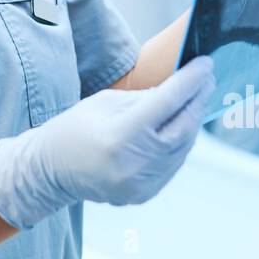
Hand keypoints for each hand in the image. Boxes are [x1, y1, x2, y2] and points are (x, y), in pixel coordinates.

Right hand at [0, 57, 215, 229]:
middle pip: (182, 127)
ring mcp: (140, 184)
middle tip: (207, 79)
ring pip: (182, 148)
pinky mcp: (144, 194)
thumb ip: (145, 98)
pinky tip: (180, 125)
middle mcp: (134, 165)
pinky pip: (172, 164)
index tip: (205, 64)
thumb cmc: (75, 128)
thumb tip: (180, 89)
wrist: (50, 171)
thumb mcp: (105, 102)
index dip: (190, 81)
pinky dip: (180, 143)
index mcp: (120, 136)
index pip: (167, 103)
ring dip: (192, 121)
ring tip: (195, 99)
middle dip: (197, 100)